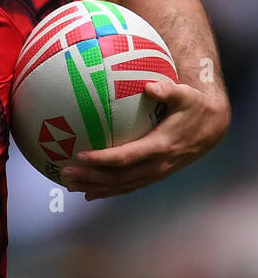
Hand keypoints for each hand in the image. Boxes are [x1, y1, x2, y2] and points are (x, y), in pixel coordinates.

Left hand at [61, 80, 229, 199]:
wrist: (213, 128)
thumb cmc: (194, 107)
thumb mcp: (186, 95)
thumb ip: (168, 90)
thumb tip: (150, 85)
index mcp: (161, 146)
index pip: (127, 157)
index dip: (103, 159)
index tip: (80, 155)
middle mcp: (158, 164)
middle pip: (119, 176)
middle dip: (91, 177)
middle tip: (65, 173)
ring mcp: (157, 173)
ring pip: (122, 185)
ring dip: (95, 187)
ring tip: (70, 185)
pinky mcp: (156, 176)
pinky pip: (129, 186)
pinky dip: (109, 191)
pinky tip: (89, 192)